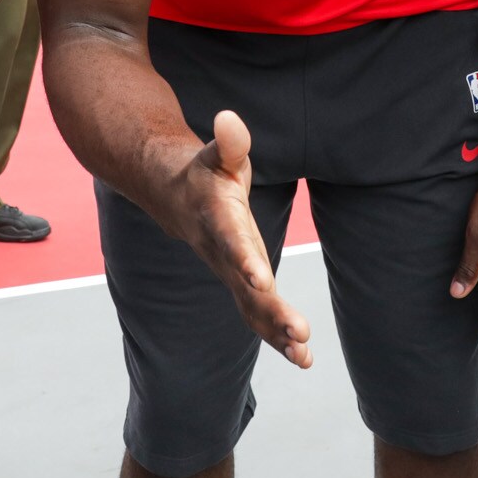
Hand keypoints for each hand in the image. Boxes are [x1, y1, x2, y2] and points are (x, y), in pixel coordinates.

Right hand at [171, 111, 311, 368]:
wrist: (173, 197)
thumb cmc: (206, 172)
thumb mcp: (217, 154)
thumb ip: (229, 142)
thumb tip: (229, 119)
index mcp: (219, 221)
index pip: (232, 242)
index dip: (245, 260)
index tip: (261, 279)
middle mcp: (223, 254)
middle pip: (246, 287)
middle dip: (272, 311)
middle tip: (299, 333)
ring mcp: (229, 274)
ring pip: (251, 309)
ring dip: (277, 333)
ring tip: (304, 356)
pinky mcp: (239, 285)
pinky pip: (257, 314)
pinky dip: (277, 337)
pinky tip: (303, 358)